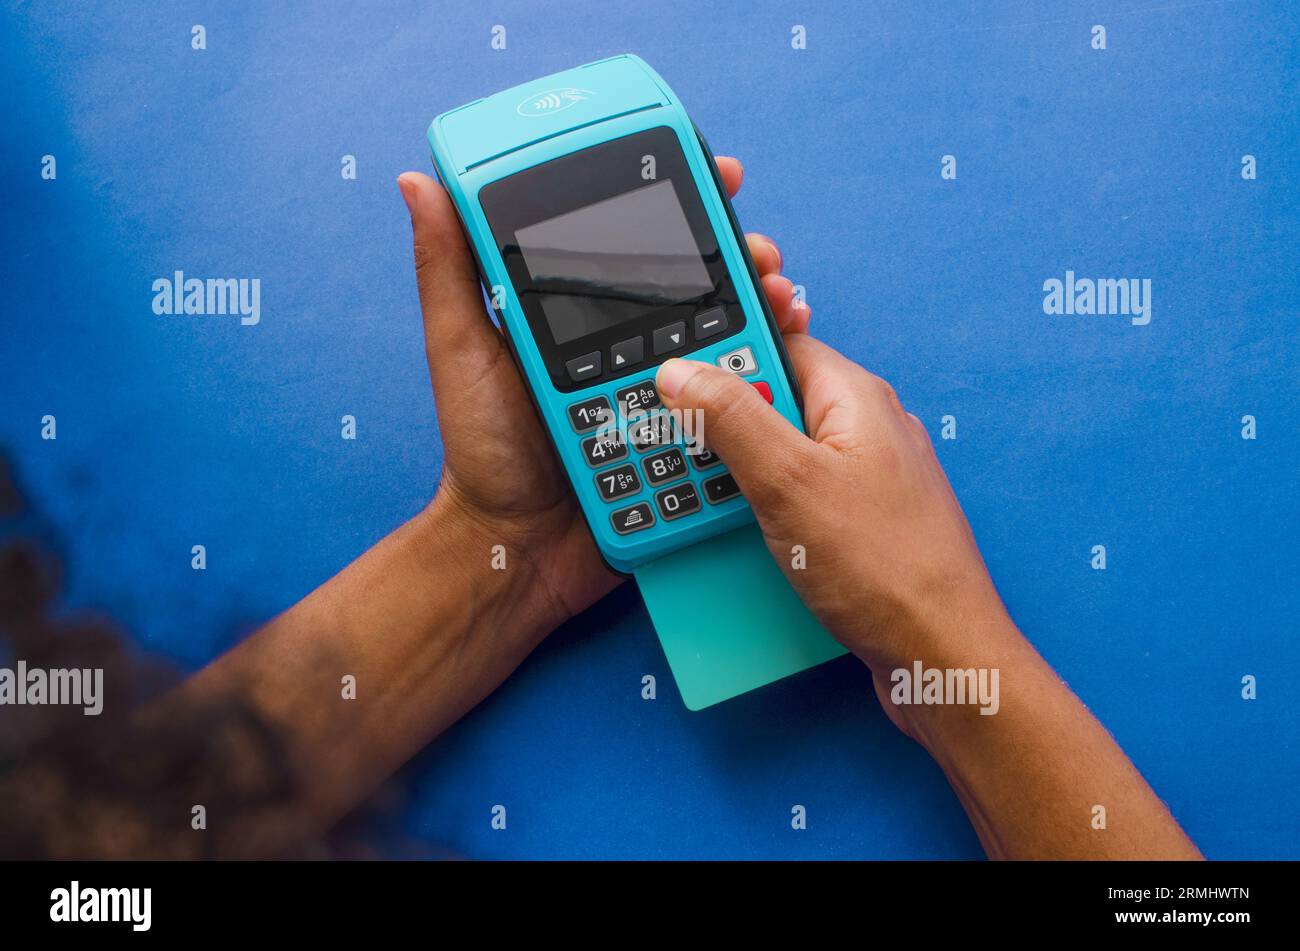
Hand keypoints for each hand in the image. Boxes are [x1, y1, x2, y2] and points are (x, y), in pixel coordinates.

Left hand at [395, 158, 797, 632]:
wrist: (518, 547)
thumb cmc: (483, 450)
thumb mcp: (461, 349)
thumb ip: (450, 273)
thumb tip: (417, 184)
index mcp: (580, 319)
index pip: (633, 247)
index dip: (674, 207)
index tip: (711, 174)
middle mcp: (628, 349)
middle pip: (695, 287)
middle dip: (736, 257)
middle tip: (760, 250)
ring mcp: (664, 393)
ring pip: (726, 340)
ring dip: (764, 310)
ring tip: (784, 297)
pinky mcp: (689, 440)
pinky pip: (736, 405)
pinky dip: (768, 380)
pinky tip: (787, 359)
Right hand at [655, 332, 1011, 731]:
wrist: (941, 657)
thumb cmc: (885, 569)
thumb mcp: (788, 481)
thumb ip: (732, 418)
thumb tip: (683, 372)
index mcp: (855, 398)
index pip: (776, 342)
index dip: (723, 354)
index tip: (675, 378)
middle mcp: (864, 430)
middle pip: (773, 401)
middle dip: (722, 425)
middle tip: (682, 452)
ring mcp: (865, 479)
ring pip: (781, 455)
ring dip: (736, 475)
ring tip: (704, 501)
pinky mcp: (859, 525)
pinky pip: (797, 499)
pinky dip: (763, 511)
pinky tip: (741, 536)